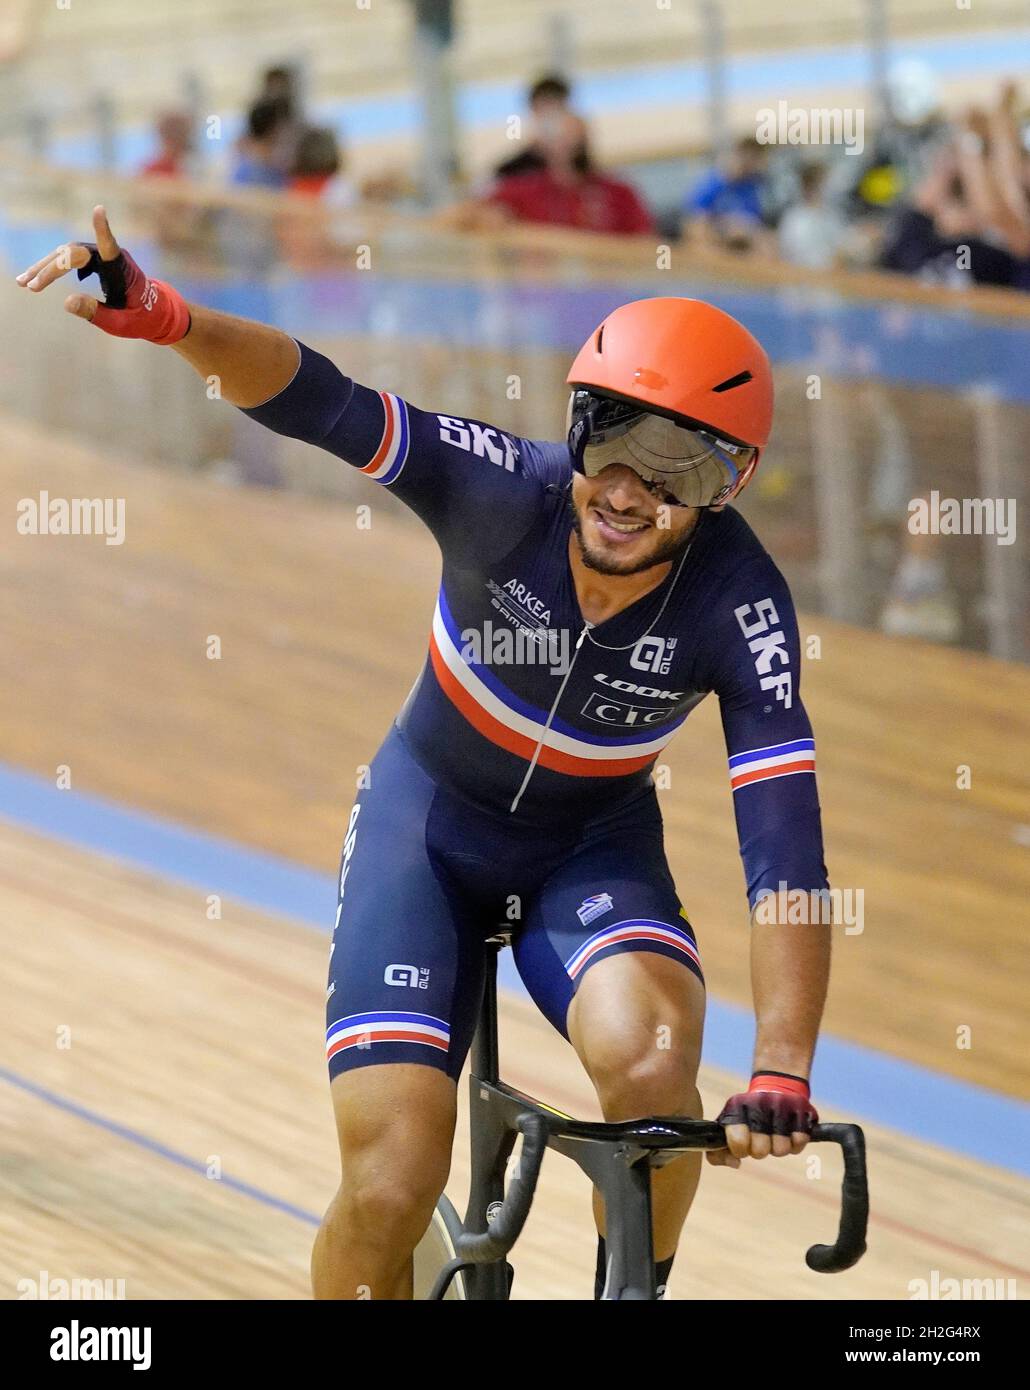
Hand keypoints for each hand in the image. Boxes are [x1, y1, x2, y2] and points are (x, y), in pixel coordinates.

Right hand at [15, 205, 189, 343]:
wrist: (153, 311)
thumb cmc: (140, 317)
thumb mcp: (119, 322)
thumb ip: (96, 313)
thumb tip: (67, 303)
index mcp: (122, 270)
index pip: (111, 247)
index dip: (103, 230)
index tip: (99, 210)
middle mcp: (110, 257)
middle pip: (74, 254)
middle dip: (50, 269)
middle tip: (30, 287)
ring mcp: (99, 256)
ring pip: (65, 254)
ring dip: (44, 267)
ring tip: (23, 283)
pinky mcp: (92, 260)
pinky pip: (66, 260)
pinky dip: (50, 269)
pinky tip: (32, 279)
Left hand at [707, 1072, 817, 1168]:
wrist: (776, 1086)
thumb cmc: (747, 1115)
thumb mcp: (727, 1125)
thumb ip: (719, 1150)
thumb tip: (735, 1163)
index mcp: (737, 1107)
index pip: (738, 1142)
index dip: (741, 1150)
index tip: (743, 1145)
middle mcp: (760, 1104)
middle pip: (760, 1151)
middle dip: (760, 1150)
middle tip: (760, 1140)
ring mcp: (783, 1107)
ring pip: (781, 1150)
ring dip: (777, 1146)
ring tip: (774, 1134)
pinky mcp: (803, 1111)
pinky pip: (799, 1143)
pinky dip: (794, 1143)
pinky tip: (789, 1131)